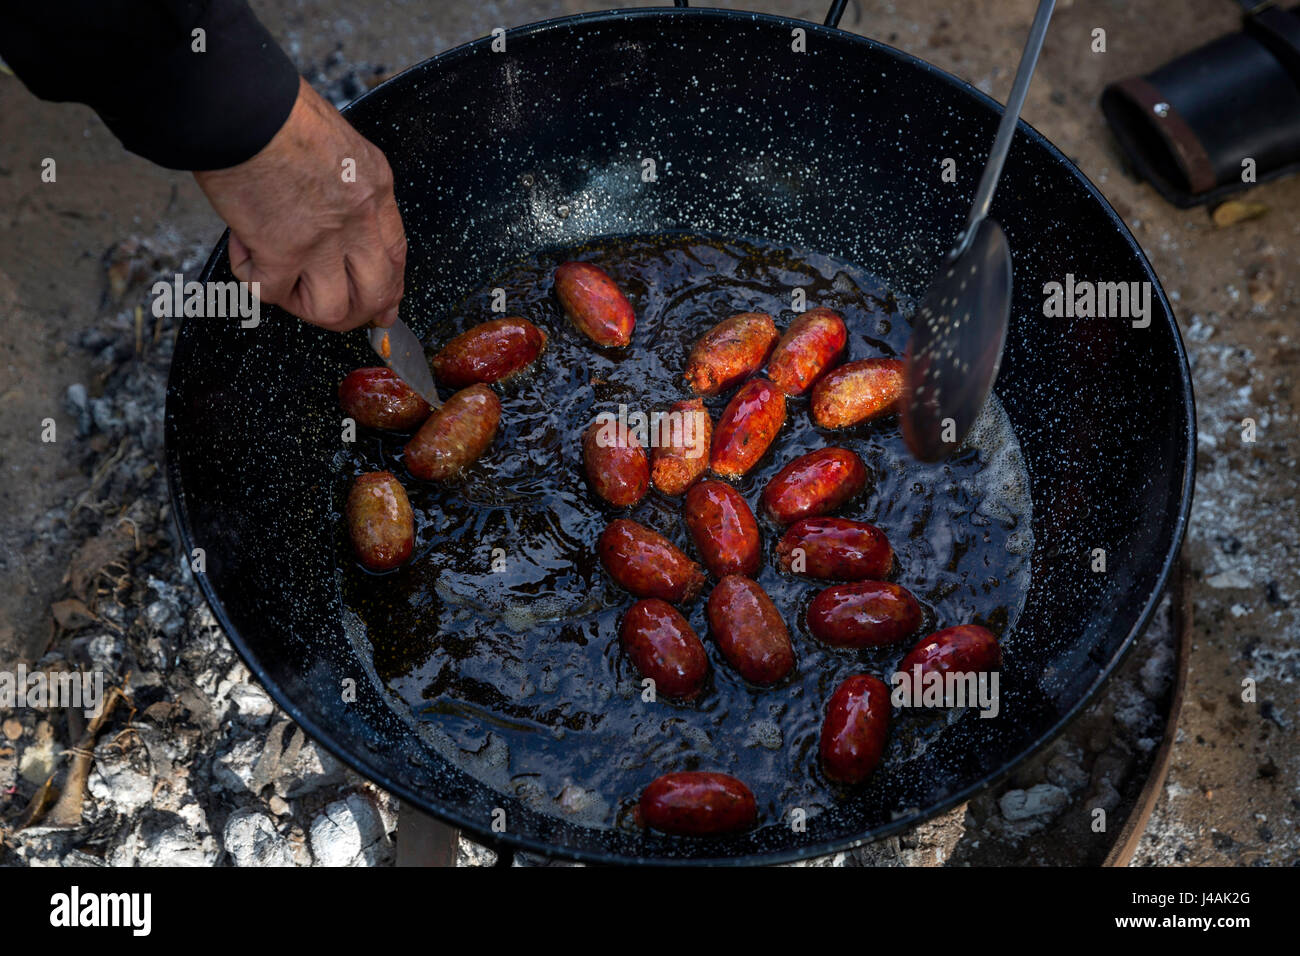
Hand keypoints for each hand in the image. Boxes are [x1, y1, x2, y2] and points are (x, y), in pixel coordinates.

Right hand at [193, 77, 405, 330]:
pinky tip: (244, 250)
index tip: (383, 309)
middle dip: (354, 313)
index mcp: (375, 188)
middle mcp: (359, 219)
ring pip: (331, 309)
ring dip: (301, 304)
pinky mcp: (281, 251)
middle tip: (325, 309)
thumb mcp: (339, 144)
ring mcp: (324, 240)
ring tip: (277, 278)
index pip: (397, 255)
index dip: (390, 290)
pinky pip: (272, 293)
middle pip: (375, 293)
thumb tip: (326, 213)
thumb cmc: (279, 112)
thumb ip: (343, 183)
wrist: (244, 105)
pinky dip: (251, 278)